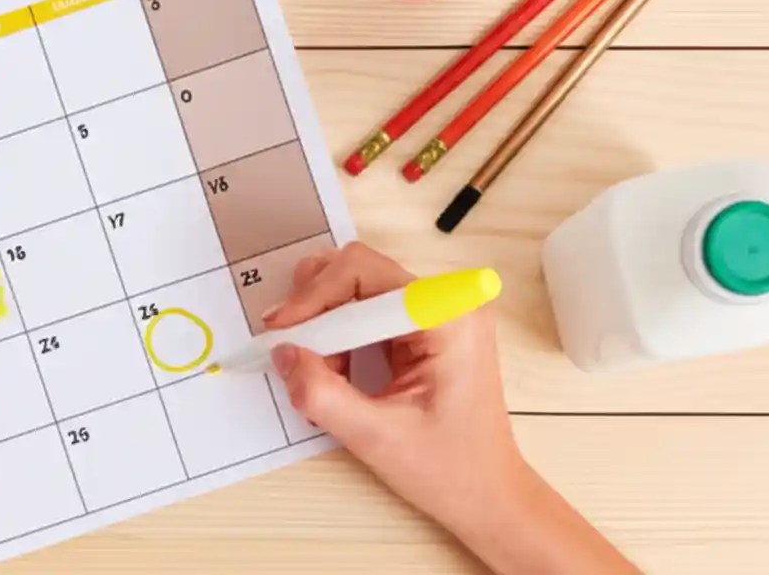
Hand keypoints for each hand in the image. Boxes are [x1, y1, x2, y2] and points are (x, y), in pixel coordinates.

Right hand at [264, 242, 636, 574]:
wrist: (489, 496)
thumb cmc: (451, 470)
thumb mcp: (375, 437)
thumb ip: (322, 394)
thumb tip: (282, 354)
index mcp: (446, 317)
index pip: (362, 273)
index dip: (313, 298)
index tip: (279, 333)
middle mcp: (446, 303)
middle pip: (358, 271)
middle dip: (316, 308)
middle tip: (289, 348)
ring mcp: (437, 313)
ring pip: (358, 289)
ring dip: (326, 325)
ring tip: (319, 372)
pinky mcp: (425, 329)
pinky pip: (368, 313)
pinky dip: (340, 337)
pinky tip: (336, 374)